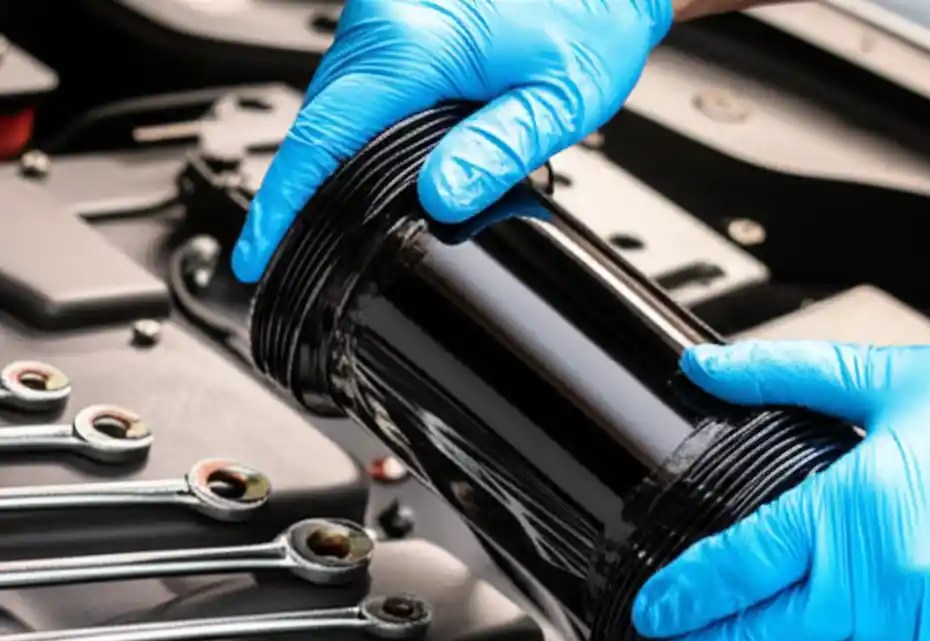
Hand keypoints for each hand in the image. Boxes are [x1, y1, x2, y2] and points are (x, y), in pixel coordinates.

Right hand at [230, 0, 671, 281]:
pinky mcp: (397, 15)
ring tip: (336, 213)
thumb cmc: (594, 20)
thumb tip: (441, 200)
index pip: (324, 136)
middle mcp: (387, 18)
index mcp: (416, 41)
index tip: (259, 250)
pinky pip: (356, 78)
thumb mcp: (557, 102)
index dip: (284, 202)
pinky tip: (374, 160)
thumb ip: (495, 152)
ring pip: (334, 99)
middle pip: (319, 119)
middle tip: (298, 248)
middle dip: (306, 186)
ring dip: (332, 156)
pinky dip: (355, 125)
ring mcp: (387, 12)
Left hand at [617, 320, 929, 640]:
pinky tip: (897, 625)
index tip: (648, 617)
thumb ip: (783, 375)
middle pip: (764, 640)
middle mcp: (887, 578)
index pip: (740, 567)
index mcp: (854, 506)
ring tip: (840, 599)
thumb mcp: (885, 378)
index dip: (683, 598)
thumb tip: (706, 365)